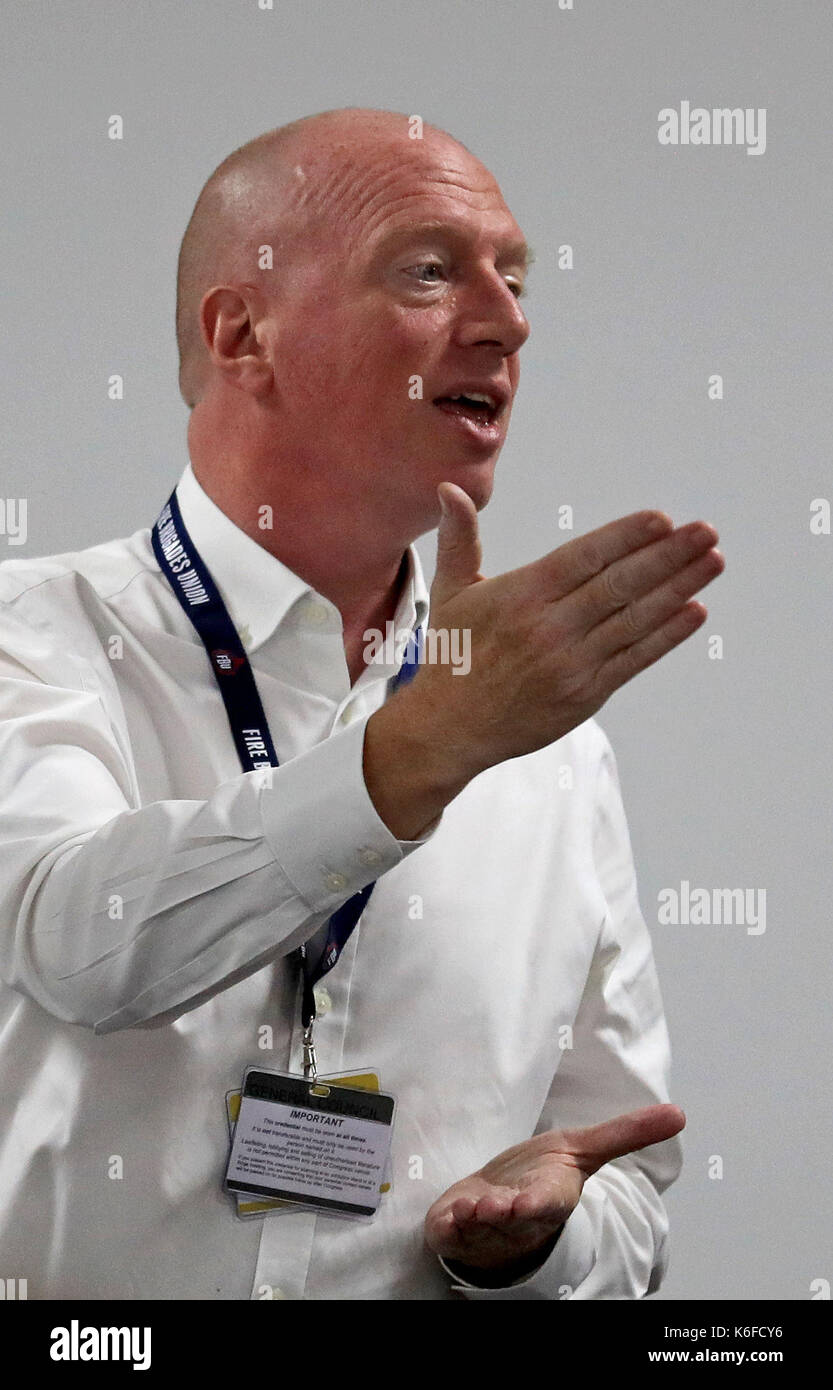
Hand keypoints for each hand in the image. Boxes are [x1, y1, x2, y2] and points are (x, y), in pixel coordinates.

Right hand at [364, 486, 723, 837]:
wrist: (448, 728)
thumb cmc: (452, 654)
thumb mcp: (449, 592)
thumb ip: (459, 539)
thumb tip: (449, 489)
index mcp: (521, 595)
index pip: (584, 557)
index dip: (626, 537)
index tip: (662, 520)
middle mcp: (549, 627)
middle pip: (619, 584)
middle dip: (668, 556)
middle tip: (706, 531)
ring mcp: (570, 663)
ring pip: (634, 619)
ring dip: (679, 588)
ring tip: (712, 562)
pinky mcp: (584, 695)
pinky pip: (634, 659)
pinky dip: (666, 636)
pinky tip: (694, 611)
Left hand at [424, 1103, 684, 1276]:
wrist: (497, 1201)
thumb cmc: (538, 1176)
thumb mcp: (582, 1150)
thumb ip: (625, 1134)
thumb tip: (680, 1114)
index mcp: (549, 1198)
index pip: (547, 1203)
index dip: (538, 1203)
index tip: (530, 1202)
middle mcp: (518, 1219)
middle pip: (513, 1221)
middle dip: (506, 1215)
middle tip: (497, 1206)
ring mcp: (485, 1229)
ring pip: (480, 1229)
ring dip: (474, 1219)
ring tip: (471, 1207)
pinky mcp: (454, 1230)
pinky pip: (449, 1233)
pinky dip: (447, 1226)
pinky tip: (447, 1215)